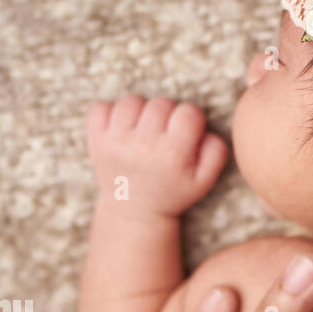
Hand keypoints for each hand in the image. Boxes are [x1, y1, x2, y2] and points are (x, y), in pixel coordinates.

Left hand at [86, 95, 228, 219]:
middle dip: (167, 114)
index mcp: (173, 153)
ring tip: (143, 131)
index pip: (189, 112)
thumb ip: (216, 152)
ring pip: (132, 100)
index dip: (191, 119)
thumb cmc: (172, 190)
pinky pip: (101, 107)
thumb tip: (207, 128)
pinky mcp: (96, 139)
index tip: (186, 134)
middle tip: (164, 135)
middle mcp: (143, 145)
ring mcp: (116, 141)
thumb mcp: (204, 181)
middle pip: (161, 102)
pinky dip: (110, 113)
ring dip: (140, 112)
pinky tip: (121, 130)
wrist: (134, 211)